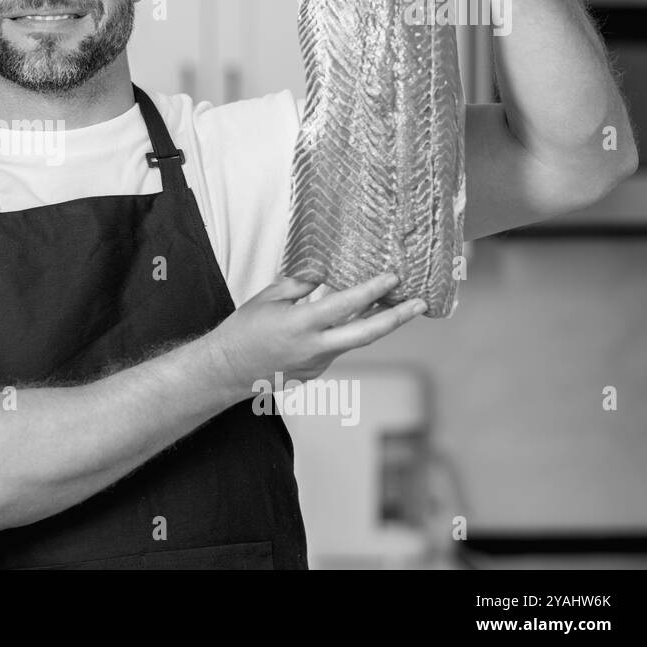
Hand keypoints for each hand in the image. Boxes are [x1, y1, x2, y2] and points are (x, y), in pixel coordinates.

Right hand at [209, 272, 423, 391]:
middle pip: (366, 333)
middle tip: (419, 304)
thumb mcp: (267, 299)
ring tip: (390, 305)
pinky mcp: (315, 372)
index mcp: (301, 324)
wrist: (227, 369)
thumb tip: (323, 274)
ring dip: (372, 323)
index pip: (345, 305)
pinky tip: (342, 322)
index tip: (391, 277)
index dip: (371, 291)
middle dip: (397, 317)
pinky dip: (342, 334)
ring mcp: (317, 363)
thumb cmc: (243, 331)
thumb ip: (299, 285)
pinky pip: (335, 349)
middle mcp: (314, 347)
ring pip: (353, 340)